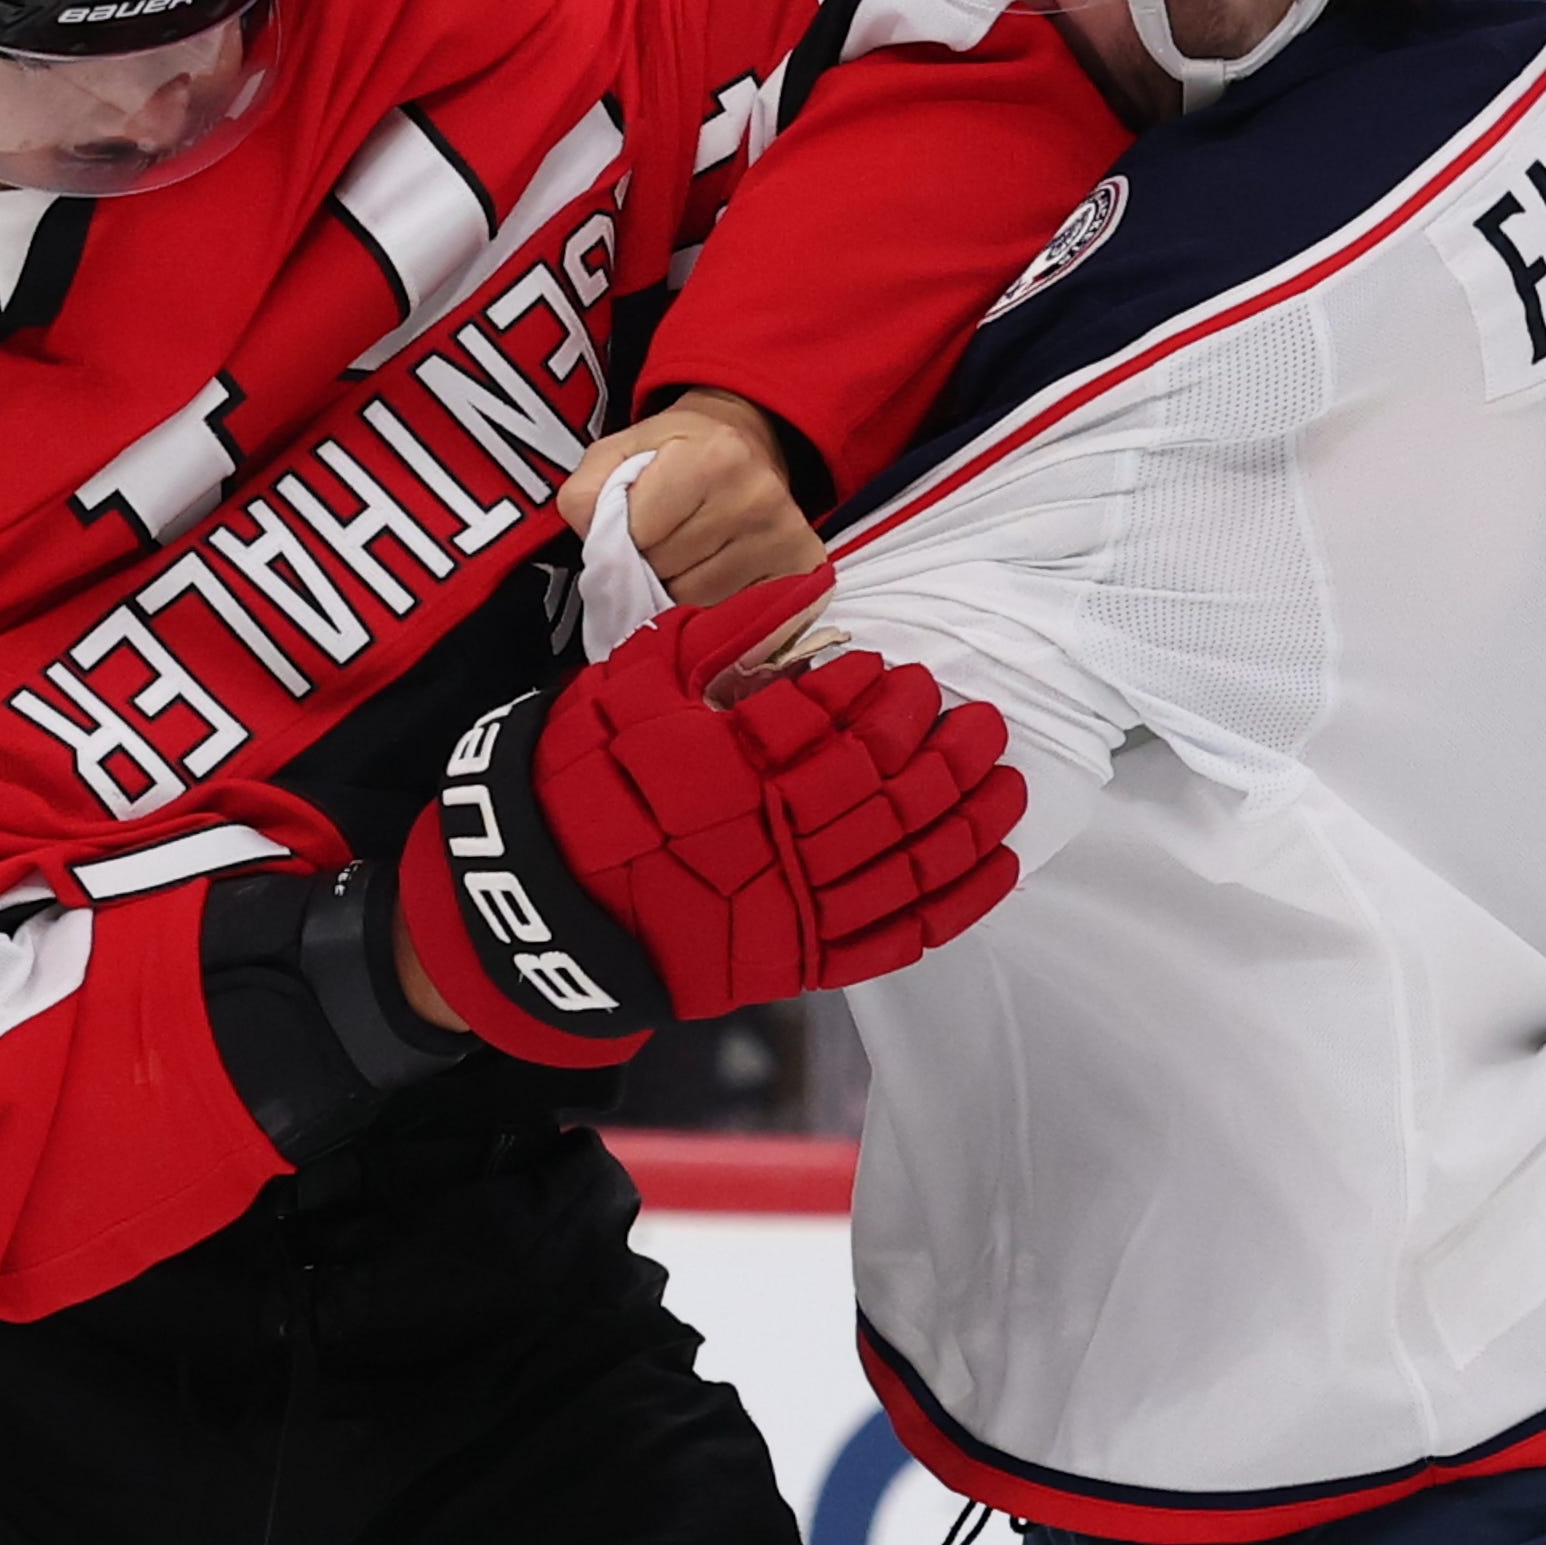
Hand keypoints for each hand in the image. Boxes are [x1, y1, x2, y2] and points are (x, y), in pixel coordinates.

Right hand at [394, 568, 1023, 1062]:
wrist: (542, 904)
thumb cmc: (582, 781)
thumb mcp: (633, 682)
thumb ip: (725, 630)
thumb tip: (812, 584)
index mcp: (732, 765)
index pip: (832, 724)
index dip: (880, 697)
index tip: (902, 672)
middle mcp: (772, 836)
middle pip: (887, 789)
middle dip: (943, 749)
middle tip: (976, 717)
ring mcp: (792, 906)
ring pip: (908, 859)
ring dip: (967, 816)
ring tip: (1003, 778)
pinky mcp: (802, 959)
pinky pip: (898, 933)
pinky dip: (955, 902)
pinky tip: (994, 864)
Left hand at [562, 392, 822, 608]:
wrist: (747, 442)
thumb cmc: (676, 453)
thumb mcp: (621, 450)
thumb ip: (587, 490)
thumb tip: (592, 540)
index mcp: (712, 456)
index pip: (639, 534)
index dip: (625, 536)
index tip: (636, 521)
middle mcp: (757, 495)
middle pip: (668, 571)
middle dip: (651, 564)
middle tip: (664, 538)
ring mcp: (784, 536)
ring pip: (696, 600)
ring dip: (679, 588)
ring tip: (690, 555)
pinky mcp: (804, 568)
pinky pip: (732, 614)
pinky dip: (714, 604)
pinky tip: (718, 573)